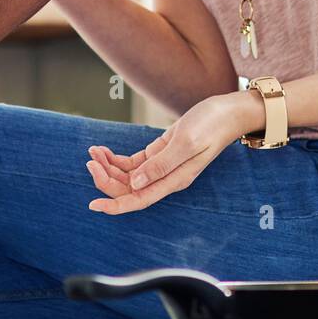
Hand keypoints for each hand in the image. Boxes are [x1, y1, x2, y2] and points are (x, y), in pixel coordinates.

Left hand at [84, 92, 257, 213]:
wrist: (226, 113)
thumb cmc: (211, 125)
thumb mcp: (186, 142)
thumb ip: (161, 164)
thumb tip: (136, 182)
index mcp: (173, 180)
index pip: (139, 199)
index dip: (115, 205)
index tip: (93, 205)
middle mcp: (166, 177)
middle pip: (129, 188)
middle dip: (106, 178)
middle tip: (90, 160)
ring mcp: (162, 166)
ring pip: (128, 175)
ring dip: (108, 166)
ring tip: (93, 152)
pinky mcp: (160, 153)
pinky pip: (133, 162)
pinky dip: (116, 158)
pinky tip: (104, 149)